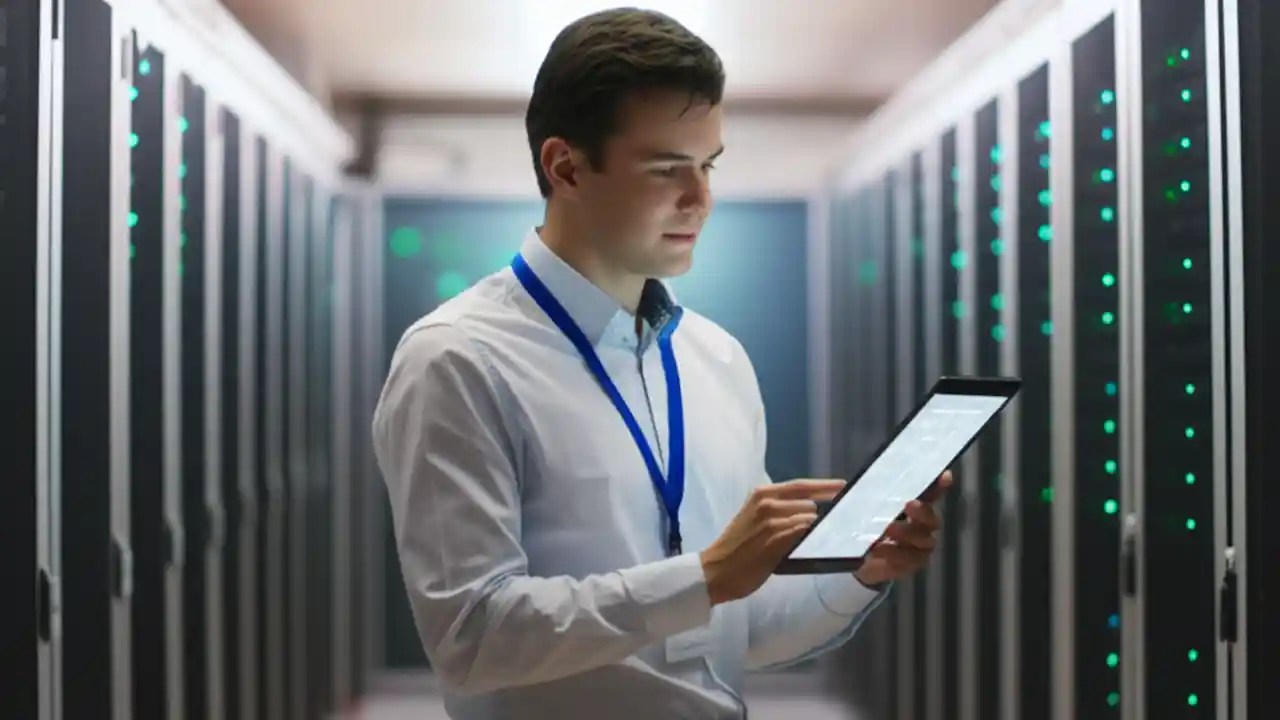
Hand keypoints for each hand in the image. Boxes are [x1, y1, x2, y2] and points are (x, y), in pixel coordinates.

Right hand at [700, 479, 845, 605]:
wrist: (716, 570)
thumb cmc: (736, 547)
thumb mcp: (754, 519)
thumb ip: (779, 512)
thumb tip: (808, 514)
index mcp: (761, 494)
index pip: (800, 485)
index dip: (823, 486)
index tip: (841, 486)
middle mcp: (766, 502)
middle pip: (807, 501)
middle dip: (817, 512)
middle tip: (826, 522)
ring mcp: (771, 520)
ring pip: (807, 518)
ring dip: (812, 528)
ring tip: (809, 539)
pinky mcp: (775, 539)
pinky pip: (801, 533)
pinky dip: (806, 537)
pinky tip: (803, 544)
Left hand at [853, 471, 952, 587]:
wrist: (861, 558)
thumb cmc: (867, 526)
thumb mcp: (862, 508)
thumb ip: (863, 497)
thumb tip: (843, 483)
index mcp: (915, 508)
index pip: (931, 495)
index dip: (939, 486)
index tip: (944, 475)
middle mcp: (923, 527)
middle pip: (932, 519)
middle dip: (923, 511)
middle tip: (908, 505)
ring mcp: (920, 548)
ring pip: (924, 540)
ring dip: (906, 533)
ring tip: (886, 529)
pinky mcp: (911, 565)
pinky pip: (909, 560)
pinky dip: (893, 553)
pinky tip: (878, 548)